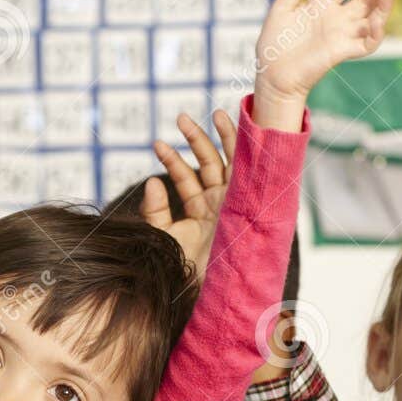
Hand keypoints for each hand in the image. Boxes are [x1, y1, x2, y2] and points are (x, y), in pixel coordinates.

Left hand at [140, 110, 238, 277]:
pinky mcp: (249, 201)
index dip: (172, 160)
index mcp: (200, 212)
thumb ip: (155, 211)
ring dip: (223, 137)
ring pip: (231, 162)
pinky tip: (242, 126)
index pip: (185, 178)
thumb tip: (151, 181)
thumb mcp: (163, 237)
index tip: (157, 143)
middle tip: (180, 117)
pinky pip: (250, 169)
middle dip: (196, 139)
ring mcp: (236, 202)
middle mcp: (220, 204)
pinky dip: (247, 148)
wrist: (212, 287)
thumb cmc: (186, 269)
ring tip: (214, 113)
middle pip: (209, 164)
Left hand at [253, 0, 393, 127]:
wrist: (272, 75)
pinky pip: (367, 43)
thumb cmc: (273, 45)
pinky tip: (375, 20)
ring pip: (372, 18)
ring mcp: (342, 35)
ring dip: (383, 6)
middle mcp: (337, 19)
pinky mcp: (342, 52)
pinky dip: (376, 32)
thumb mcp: (281, 10)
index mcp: (323, 5)